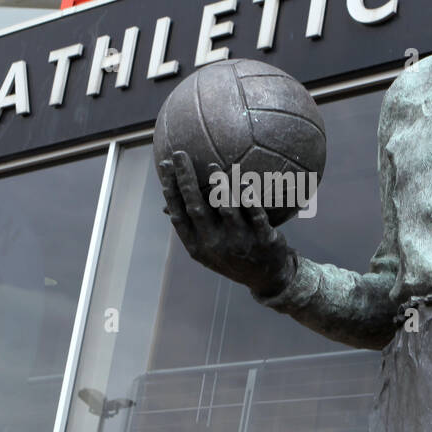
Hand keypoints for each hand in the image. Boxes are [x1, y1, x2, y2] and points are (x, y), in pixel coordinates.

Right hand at [157, 150, 295, 297]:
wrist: (267, 278)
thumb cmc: (232, 256)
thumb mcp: (207, 250)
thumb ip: (193, 227)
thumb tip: (169, 201)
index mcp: (197, 245)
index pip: (178, 213)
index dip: (170, 189)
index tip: (164, 166)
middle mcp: (214, 244)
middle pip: (196, 206)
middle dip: (186, 178)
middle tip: (179, 154)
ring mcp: (238, 242)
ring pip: (227, 209)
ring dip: (219, 186)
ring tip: (212, 165)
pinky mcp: (263, 239)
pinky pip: (256, 215)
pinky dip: (249, 198)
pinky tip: (244, 182)